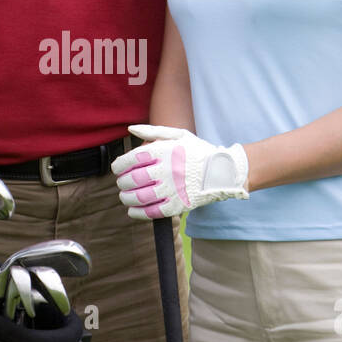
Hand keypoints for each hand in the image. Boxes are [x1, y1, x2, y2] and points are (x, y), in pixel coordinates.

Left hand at [111, 125, 248, 219]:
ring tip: (125, 196)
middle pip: (133, 179)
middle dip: (122, 182)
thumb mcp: (178, 135)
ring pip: (139, 197)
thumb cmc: (198, 152)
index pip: (132, 159)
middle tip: (122, 183)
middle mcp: (167, 170)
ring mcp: (173, 189)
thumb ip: (152, 131)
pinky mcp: (178, 205)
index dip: (119, 166)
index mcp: (165, 151)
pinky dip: (138, 213)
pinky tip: (133, 210)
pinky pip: (152, 212)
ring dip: (126, 198)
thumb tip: (130, 129)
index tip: (117, 169)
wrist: (223, 171)